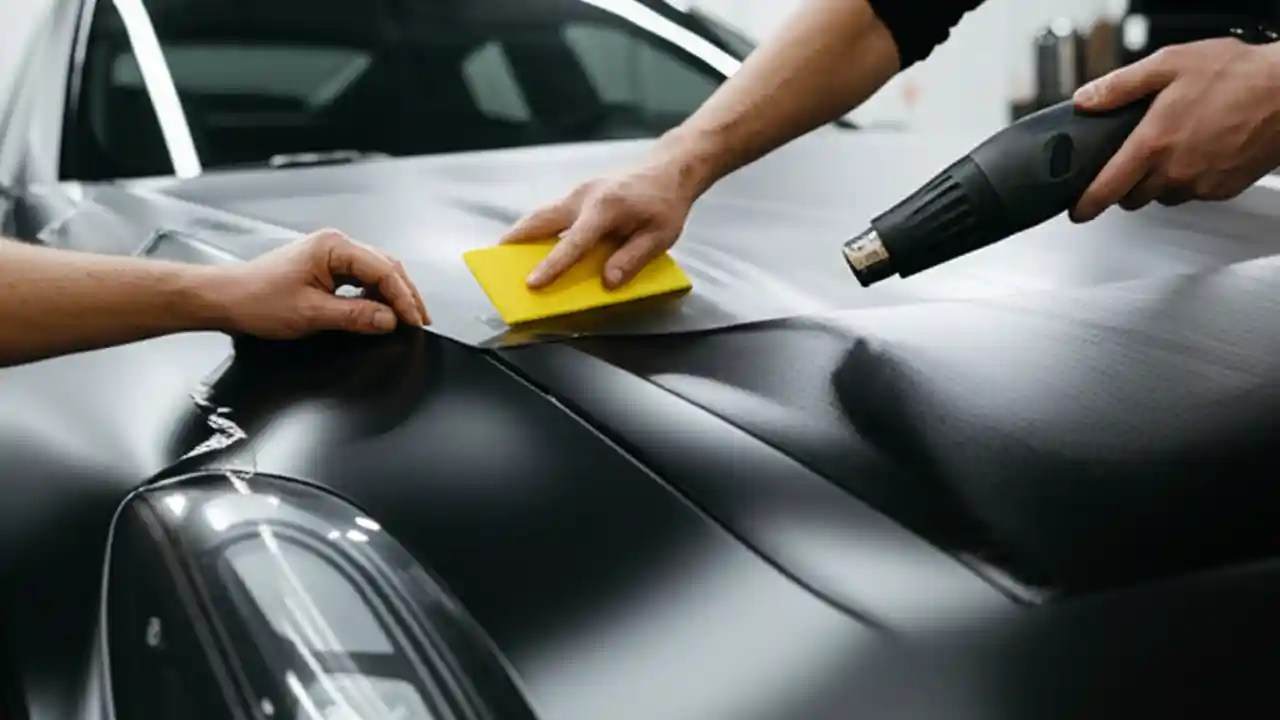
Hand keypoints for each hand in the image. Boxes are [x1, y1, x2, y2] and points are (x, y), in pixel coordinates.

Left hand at [212, 229, 428, 338]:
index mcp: (333, 246)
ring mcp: (331, 255)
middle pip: (386, 267)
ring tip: (406, 318)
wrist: (226, 299)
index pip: (384, 270)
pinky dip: (375, 296)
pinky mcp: (326, 268)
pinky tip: (381, 312)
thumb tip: (389, 319)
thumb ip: (355, 316)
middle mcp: (335, 245)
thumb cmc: (257, 300)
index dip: (404, 297)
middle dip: (405, 294)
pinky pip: (361, 279)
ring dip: (392, 295)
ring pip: (376, 273)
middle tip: (421, 320)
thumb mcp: (311, 313)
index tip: (415, 321)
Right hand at [501, 143, 708, 289]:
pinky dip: (540, 226)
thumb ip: (632, 259)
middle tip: (496, 258)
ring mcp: (580, 192)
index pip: (573, 243)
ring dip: (524, 231)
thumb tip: (607, 282)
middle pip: (541, 219)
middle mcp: (585, 197)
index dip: (551, 265)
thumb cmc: (666, 202)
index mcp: (606, 208)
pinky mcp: (581, 193)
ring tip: (506, 251)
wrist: (670, 167)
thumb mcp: (660, 236)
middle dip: (517, 239)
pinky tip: (536, 242)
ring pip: (543, 213)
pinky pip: (554, 211)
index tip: (532, 283)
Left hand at [1071, 38, 1279, 222]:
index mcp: (1152, 144)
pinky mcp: (1223, 190)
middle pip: (1132, 197)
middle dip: (1126, 183)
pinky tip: (1200, 150)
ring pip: (1163, 196)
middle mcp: (1174, 171)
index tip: (1077, 211)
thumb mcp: (1168, 65)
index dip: (1086, 204)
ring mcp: (1200, 184)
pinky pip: (1193, 193)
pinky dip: (1189, 178)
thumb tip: (1086, 100)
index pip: (1106, 190)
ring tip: (1174, 146)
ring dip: (1159, 180)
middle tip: (1136, 157)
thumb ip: (1120, 86)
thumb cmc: (1237, 76)